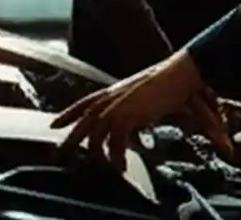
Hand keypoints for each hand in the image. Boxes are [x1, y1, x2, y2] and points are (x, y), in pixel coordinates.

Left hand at [51, 50, 231, 170]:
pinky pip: (113, 141)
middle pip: (83, 117)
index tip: (55, 124)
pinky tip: (120, 168)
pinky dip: (115, 156)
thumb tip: (172, 128)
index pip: (86, 102)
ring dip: (92, 151)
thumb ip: (153, 115)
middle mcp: (114, 96)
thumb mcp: (161, 100)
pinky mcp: (128, 114)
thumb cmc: (179, 83)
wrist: (184, 72)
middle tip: (58, 152)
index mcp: (118, 91)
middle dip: (69, 136)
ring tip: (93, 167)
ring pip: (94, 132)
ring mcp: (119, 105)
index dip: (70, 113)